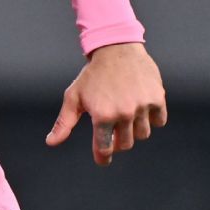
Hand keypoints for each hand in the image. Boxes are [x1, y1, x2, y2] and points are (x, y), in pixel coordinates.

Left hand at [45, 42, 166, 165]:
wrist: (116, 49)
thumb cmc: (92, 75)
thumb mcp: (73, 97)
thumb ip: (64, 123)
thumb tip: (51, 143)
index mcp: (102, 115)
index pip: (104, 148)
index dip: (102, 157)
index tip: (102, 160)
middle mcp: (124, 113)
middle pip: (125, 144)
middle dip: (117, 141)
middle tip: (112, 130)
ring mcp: (143, 106)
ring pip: (142, 134)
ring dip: (134, 129)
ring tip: (125, 115)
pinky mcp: (158, 98)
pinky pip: (159, 121)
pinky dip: (151, 119)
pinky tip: (141, 108)